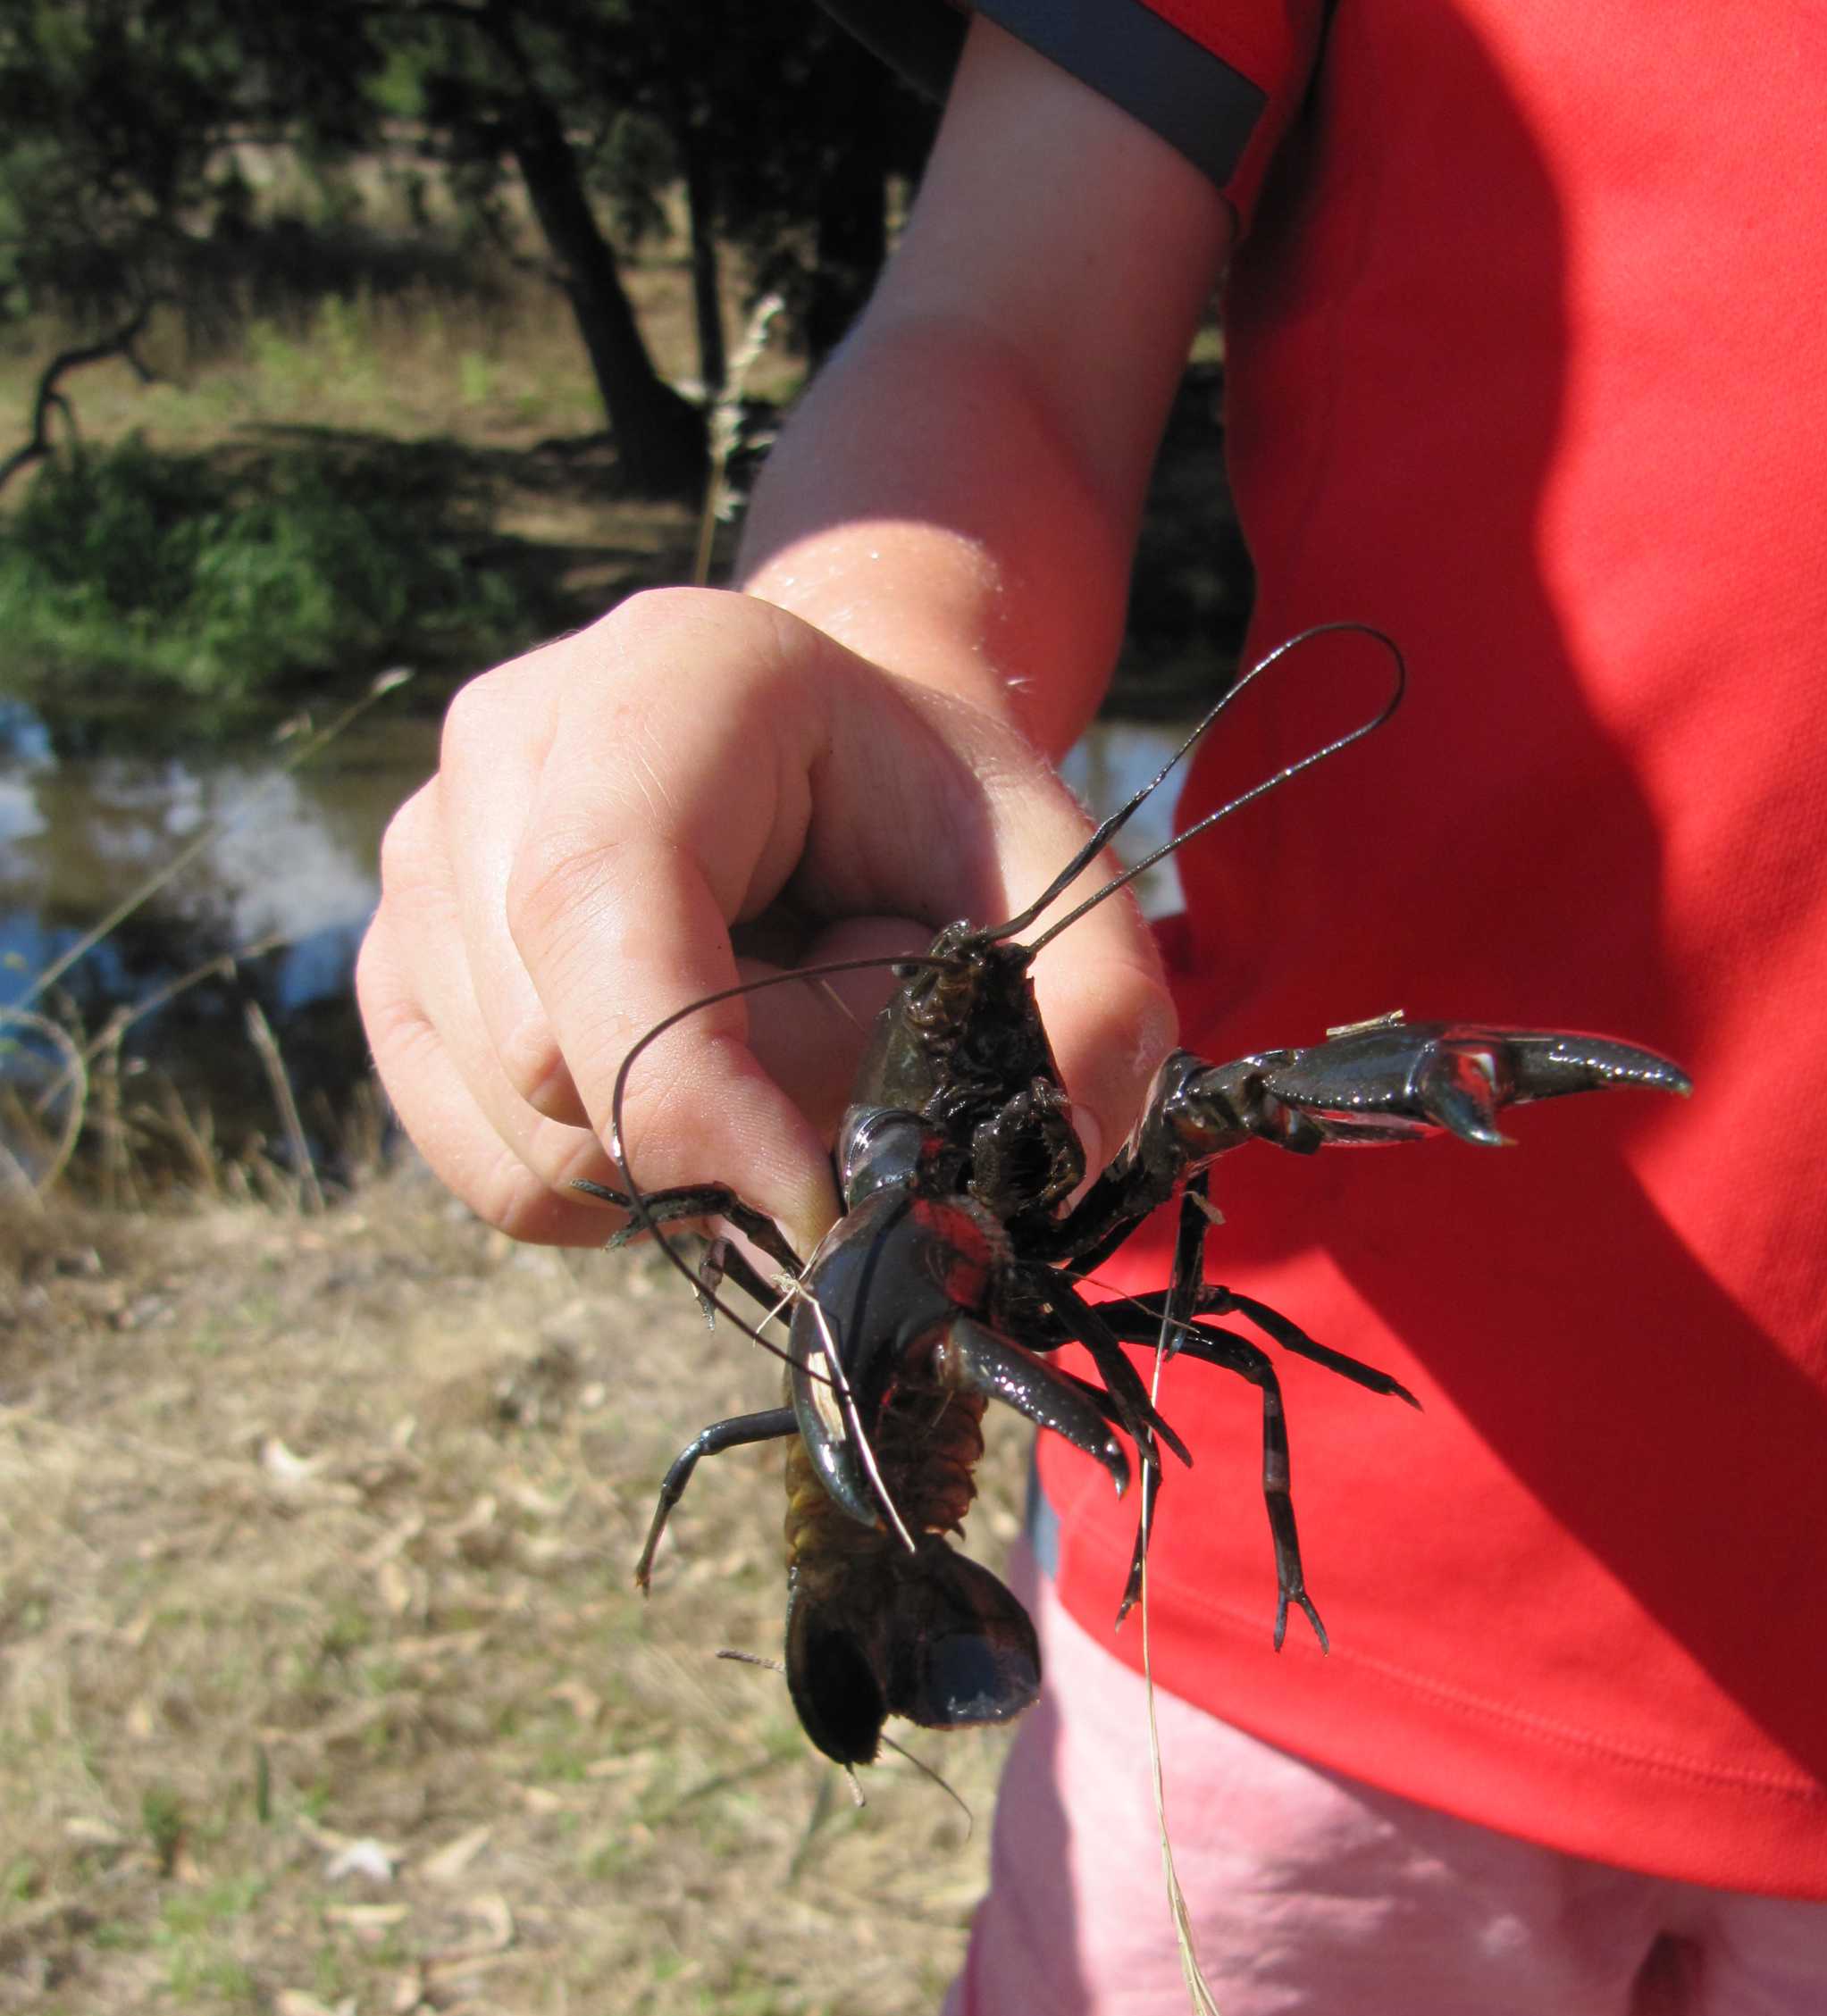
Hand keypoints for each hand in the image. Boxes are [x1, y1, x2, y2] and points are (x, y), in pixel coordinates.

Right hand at [360, 589, 1176, 1256]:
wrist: (829, 765)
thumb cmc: (934, 817)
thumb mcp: (1052, 879)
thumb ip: (1095, 1007)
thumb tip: (1052, 1165)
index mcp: (661, 675)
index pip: (601, 900)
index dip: (688, 1083)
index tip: (810, 1198)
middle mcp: (504, 741)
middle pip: (560, 1049)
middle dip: (719, 1129)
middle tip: (838, 1079)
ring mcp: (426, 856)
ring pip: (522, 1128)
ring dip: (672, 1161)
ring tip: (760, 1052)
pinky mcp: (401, 967)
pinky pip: (486, 1168)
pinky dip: (606, 1190)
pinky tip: (686, 1099)